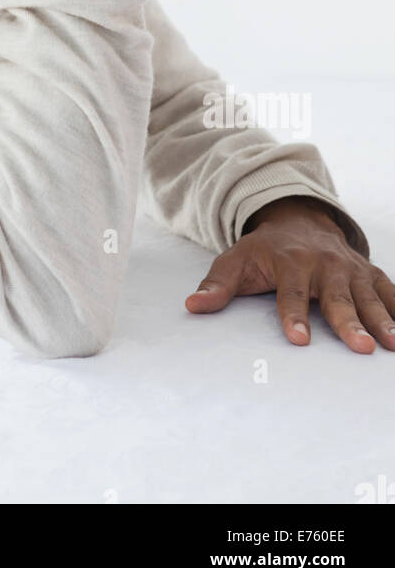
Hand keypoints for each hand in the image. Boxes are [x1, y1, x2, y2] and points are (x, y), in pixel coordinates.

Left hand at [185, 195, 394, 351]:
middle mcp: (323, 263)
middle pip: (337, 297)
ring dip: (382, 319)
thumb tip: (192, 307)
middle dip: (349, 322)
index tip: (298, 340)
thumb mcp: (235, 260)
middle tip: (360, 347)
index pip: (291, 293)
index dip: (293, 316)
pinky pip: (389, 290)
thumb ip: (217, 285)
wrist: (298, 220)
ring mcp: (349, 267)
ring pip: (368, 295)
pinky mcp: (368, 272)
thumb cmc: (264, 250)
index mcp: (289, 262)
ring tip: (392, 344)